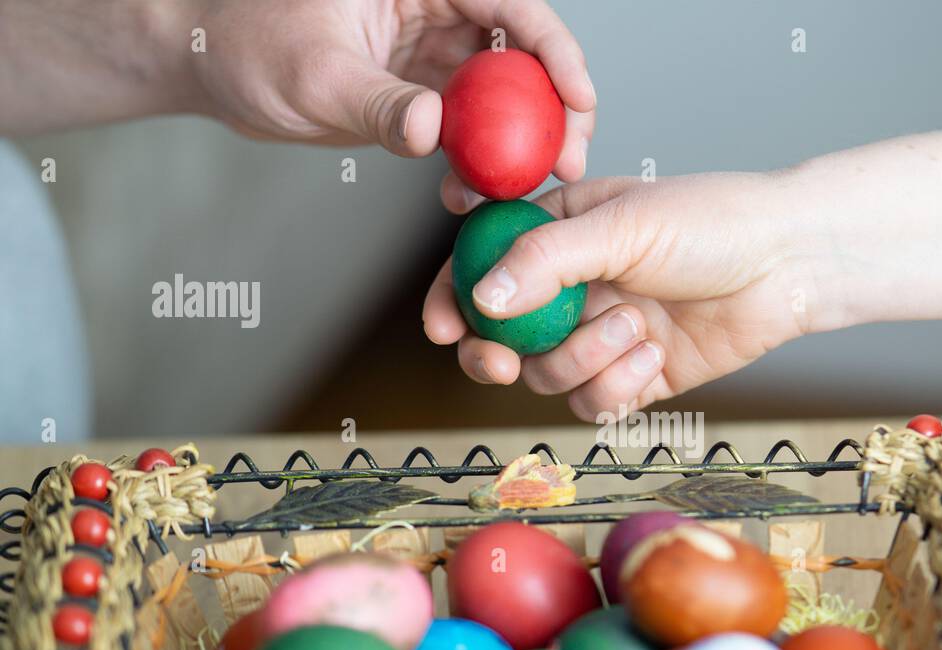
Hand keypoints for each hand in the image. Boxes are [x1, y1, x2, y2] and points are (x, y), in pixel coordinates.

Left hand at [186, 0, 594, 184]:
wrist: (217, 70)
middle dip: (556, 105)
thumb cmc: (250, 43)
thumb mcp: (316, 74)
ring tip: (531, 186)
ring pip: (503, 96)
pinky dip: (478, 162)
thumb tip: (433, 131)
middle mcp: (437, 10)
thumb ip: (379, 103)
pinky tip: (472, 194)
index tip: (579, 97)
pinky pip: (468, 130)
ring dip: (522, 142)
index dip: (554, 49)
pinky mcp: (422, 95)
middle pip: (522, 52)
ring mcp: (432, 55)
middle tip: (572, 158)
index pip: (509, 4)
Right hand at [422, 169, 838, 419]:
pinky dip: (619, 385)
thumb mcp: (622, 224)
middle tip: (503, 364)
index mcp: (559, 236)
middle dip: (496, 355)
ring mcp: (602, 335)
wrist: (788, 266)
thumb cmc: (713, 223)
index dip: (453, 298)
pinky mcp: (635, 378)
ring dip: (585, 359)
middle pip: (500, 337)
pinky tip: (655, 355)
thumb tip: (482, 297)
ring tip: (636, 326)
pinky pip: (595, 402)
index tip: (442, 326)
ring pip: (548, 375)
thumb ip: (546, 260)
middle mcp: (573, 289)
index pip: (482, 267)